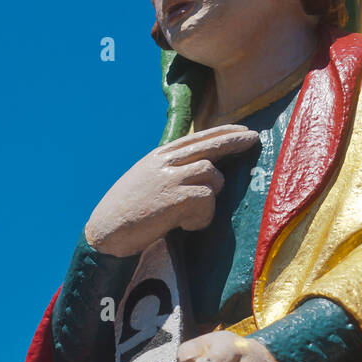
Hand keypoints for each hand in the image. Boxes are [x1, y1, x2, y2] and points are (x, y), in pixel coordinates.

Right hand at [84, 124, 258, 257]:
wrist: (106, 231)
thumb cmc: (126, 214)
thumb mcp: (146, 182)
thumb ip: (169, 173)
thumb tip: (200, 173)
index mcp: (159, 157)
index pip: (197, 138)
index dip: (221, 133)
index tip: (241, 131)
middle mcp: (166, 162)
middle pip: (210, 146)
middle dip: (234, 142)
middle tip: (255, 138)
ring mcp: (171, 177)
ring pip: (213, 175)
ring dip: (210, 197)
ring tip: (189, 216)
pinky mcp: (176, 197)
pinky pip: (207, 200)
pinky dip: (201, 217)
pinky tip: (182, 225)